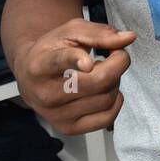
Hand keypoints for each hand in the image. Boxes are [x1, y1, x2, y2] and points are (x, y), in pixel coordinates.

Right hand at [12, 18, 135, 135]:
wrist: (31, 76)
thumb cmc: (52, 51)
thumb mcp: (70, 32)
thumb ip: (99, 33)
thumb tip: (128, 38)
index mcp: (40, 65)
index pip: (58, 62)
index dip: (76, 60)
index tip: (87, 62)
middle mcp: (45, 94)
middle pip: (97, 81)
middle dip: (117, 64)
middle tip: (116, 55)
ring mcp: (56, 115)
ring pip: (106, 98)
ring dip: (115, 82)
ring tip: (102, 73)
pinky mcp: (68, 128)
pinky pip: (107, 117)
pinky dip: (115, 101)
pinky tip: (104, 90)